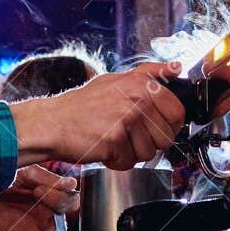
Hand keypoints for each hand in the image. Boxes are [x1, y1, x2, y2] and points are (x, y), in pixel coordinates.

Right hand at [9, 61, 185, 168]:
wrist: (52, 122)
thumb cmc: (83, 105)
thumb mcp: (116, 80)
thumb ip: (149, 73)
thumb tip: (176, 68)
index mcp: (141, 83)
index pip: (177, 112)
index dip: (168, 126)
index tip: (154, 128)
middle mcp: (136, 98)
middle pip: (166, 136)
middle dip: (149, 143)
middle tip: (128, 136)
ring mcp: (126, 119)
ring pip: (149, 153)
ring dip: (132, 153)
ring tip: (114, 140)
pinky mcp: (115, 140)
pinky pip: (129, 162)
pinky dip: (117, 161)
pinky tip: (104, 148)